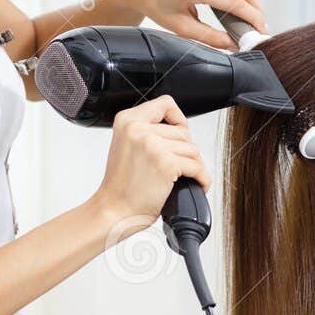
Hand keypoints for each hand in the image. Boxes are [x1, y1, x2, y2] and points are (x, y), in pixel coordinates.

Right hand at [92, 94, 209, 241]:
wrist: (113, 212)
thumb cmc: (120, 186)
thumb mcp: (125, 146)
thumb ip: (145, 131)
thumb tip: (178, 129)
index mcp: (127, 120)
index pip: (165, 103)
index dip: (178, 118)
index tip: (179, 134)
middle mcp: (138, 129)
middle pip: (183, 131)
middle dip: (186, 150)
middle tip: (179, 166)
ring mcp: (152, 145)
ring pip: (192, 149)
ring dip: (194, 166)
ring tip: (186, 177)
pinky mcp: (166, 163)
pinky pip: (197, 167)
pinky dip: (202, 179)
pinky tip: (196, 185)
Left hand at [120, 0, 268, 48]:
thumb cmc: (157, 6)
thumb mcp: (182, 28)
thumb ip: (210, 37)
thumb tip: (233, 45)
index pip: (234, 1)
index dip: (252, 17)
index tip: (260, 29)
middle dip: (256, 7)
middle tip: (258, 24)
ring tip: (250, 15)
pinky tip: (239, 0)